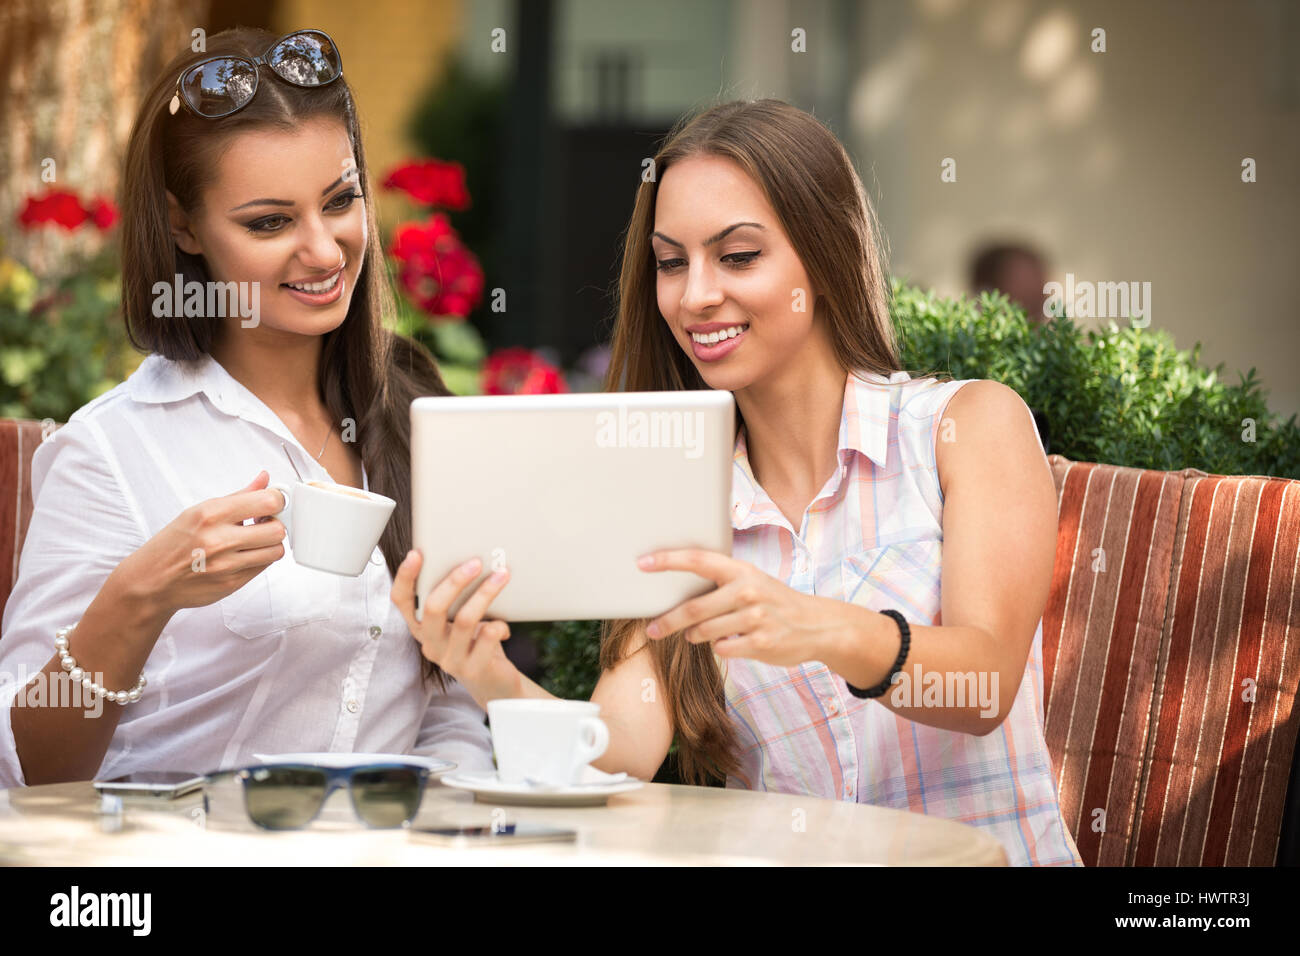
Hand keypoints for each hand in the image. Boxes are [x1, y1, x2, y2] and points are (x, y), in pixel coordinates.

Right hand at [114, 470, 287, 617]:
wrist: (152, 581)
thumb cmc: (173, 544)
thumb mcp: (199, 511)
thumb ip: (239, 496)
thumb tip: (264, 479)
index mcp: (211, 514)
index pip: (267, 501)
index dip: (277, 500)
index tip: (273, 501)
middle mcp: (220, 539)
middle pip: (277, 529)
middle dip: (275, 524)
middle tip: (264, 523)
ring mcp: (227, 565)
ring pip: (276, 551)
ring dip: (270, 544)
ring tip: (255, 539)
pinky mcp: (232, 584)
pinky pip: (263, 568)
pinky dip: (260, 559)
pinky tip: (245, 554)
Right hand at [389, 550, 520, 701]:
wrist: (494, 683)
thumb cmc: (476, 642)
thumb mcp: (461, 619)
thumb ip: (459, 599)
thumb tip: (474, 562)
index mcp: (422, 627)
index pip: (402, 601)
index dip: (405, 577)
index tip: (417, 553)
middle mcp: (430, 644)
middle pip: (433, 608)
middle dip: (455, 581)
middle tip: (476, 562)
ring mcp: (450, 660)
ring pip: (464, 620)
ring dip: (485, 594)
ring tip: (502, 575)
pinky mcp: (473, 670)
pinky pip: (486, 639)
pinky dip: (498, 626)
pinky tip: (504, 626)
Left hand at [638, 548, 861, 667]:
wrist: (817, 626)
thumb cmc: (775, 602)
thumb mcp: (752, 581)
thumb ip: (721, 583)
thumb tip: (679, 590)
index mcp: (742, 571)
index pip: (698, 560)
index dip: (668, 561)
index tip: (642, 564)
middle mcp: (747, 591)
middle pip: (694, 608)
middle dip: (667, 620)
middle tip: (652, 628)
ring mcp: (755, 618)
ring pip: (705, 632)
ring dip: (695, 636)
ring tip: (696, 634)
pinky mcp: (761, 642)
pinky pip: (723, 649)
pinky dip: (720, 648)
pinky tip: (729, 643)